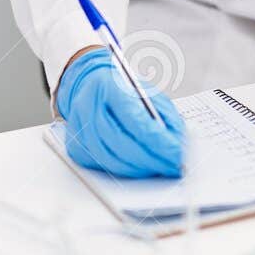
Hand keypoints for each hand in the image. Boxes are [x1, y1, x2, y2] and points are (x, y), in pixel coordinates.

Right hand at [55, 48, 185, 178]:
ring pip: (110, 159)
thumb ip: (165, 118)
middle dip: (151, 159)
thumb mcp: (149, 94)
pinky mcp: (76, 146)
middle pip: (120, 142)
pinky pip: (101, 165)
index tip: (176, 154)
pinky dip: (124, 170)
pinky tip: (139, 167)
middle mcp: (89, 106)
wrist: (93, 85)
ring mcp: (78, 127)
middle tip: (171, 166)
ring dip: (139, 168)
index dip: (158, 141)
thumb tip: (178, 146)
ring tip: (159, 168)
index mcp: (109, 87)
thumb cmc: (124, 90)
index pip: (134, 120)